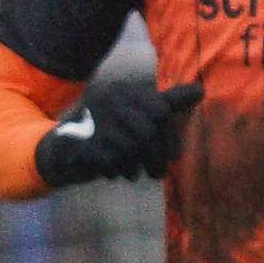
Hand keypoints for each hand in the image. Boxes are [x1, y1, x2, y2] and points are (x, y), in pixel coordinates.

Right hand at [36, 77, 201, 187]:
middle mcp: (108, 100)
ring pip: (132, 149)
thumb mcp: (134, 113)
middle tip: (158, 172)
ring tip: (135, 173)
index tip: (174, 155)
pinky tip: (116, 173)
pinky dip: (119, 172)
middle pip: (148, 132)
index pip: (159, 110)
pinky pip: (114, 162)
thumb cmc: (108, 131)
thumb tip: (200, 90)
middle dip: (156, 157)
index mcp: (123, 89)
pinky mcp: (84, 143)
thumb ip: (166, 103)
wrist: (63, 151)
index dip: (170, 136)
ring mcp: (94, 121)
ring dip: (137, 167)